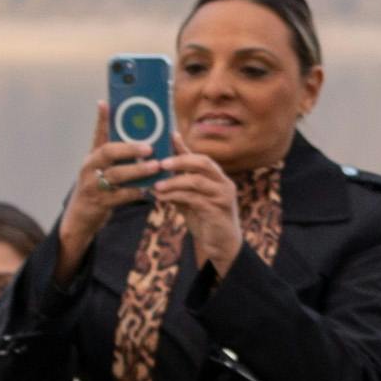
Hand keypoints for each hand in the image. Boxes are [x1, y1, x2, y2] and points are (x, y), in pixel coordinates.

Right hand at [55, 127, 161, 259]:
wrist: (80, 217)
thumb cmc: (97, 188)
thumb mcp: (100, 169)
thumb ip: (114, 155)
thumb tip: (135, 138)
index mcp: (92, 156)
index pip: (98, 133)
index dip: (102, 118)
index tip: (105, 103)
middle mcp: (90, 167)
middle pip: (108, 152)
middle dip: (130, 148)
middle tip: (149, 147)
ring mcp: (93, 185)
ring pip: (116, 174)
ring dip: (138, 170)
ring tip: (156, 166)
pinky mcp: (100, 202)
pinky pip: (121, 196)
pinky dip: (138, 192)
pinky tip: (151, 189)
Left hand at [151, 150, 249, 267]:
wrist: (219, 244)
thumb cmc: (204, 218)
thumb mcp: (189, 197)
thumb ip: (179, 183)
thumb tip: (159, 168)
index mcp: (216, 177)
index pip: (200, 157)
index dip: (184, 147)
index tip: (169, 136)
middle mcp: (223, 183)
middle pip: (203, 162)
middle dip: (180, 160)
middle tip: (160, 164)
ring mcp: (223, 196)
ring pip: (196, 181)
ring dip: (173, 182)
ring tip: (156, 186)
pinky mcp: (218, 210)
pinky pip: (194, 199)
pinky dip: (175, 196)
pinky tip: (162, 198)